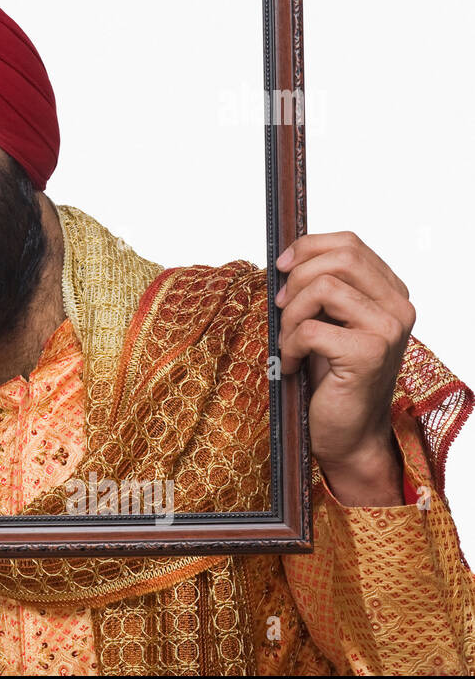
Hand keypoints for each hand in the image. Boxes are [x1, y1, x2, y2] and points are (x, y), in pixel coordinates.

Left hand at [275, 232, 412, 503]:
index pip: (350, 244)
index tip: (282, 267)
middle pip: (341, 258)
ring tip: (288, 343)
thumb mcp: (326, 322)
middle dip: (298, 277)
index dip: (308, 247)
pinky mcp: (369, 354)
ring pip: (324, 287)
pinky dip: (288, 347)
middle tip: (280, 307)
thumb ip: (321, 288)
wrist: (347, 434)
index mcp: (390, 294)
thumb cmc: (331, 378)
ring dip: (291, 315)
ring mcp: (388, 330)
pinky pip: (311, 329)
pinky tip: (290, 366)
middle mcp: (398, 307)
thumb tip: (287, 258)